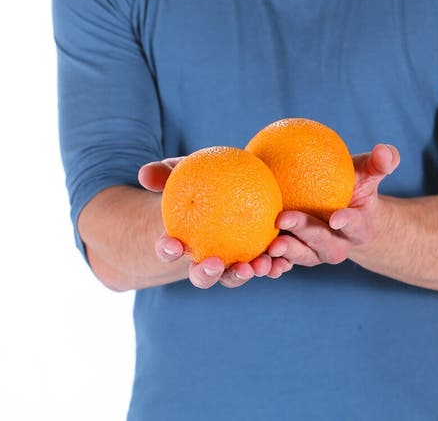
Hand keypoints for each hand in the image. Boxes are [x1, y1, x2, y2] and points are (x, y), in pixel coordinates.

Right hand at [138, 158, 291, 288]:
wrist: (225, 192)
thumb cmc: (196, 182)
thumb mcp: (179, 174)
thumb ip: (162, 174)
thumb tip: (144, 173)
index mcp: (181, 244)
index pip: (169, 250)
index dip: (166, 250)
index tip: (171, 243)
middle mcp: (204, 260)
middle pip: (202, 275)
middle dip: (205, 275)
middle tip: (213, 264)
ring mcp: (230, 263)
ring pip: (234, 275)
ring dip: (243, 274)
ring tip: (257, 265)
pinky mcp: (255, 259)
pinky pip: (263, 265)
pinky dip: (272, 267)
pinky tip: (282, 261)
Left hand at [267, 143, 399, 267]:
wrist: (346, 214)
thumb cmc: (357, 186)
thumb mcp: (369, 173)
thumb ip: (380, 163)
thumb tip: (385, 152)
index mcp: (359, 227)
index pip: (356, 225)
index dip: (348, 223)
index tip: (336, 217)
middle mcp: (338, 245)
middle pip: (323, 244)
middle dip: (305, 234)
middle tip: (283, 219)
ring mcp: (316, 253)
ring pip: (301, 256)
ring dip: (284, 253)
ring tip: (268, 246)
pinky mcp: (296, 255)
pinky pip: (283, 262)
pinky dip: (269, 262)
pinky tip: (252, 259)